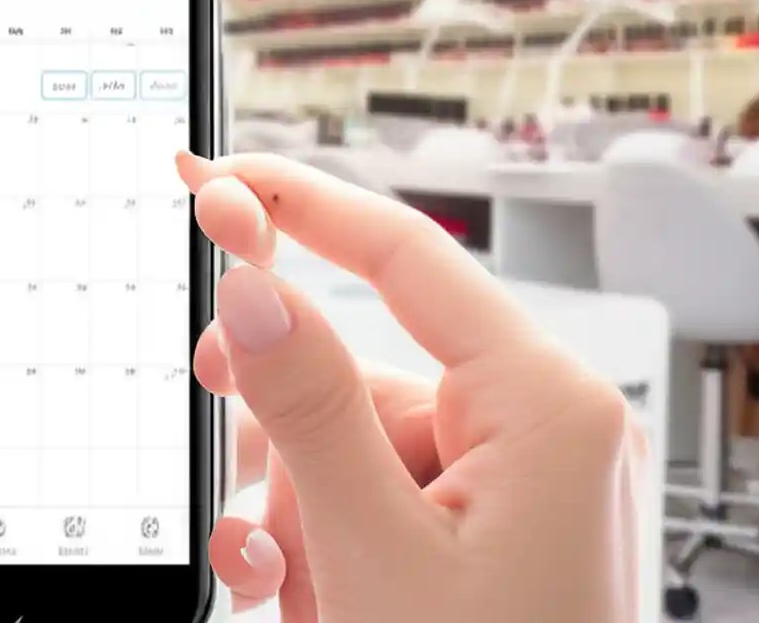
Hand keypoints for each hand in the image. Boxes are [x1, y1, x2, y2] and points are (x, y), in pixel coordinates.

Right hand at [179, 152, 646, 622]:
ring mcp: (506, 481)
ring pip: (351, 442)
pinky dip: (322, 535)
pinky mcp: (477, 525)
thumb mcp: (373, 553)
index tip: (218, 178)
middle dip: (284, 419)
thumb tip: (257, 286)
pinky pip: (371, 492)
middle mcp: (536, 426)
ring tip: (289, 584)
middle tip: (215, 405)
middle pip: (365, 364)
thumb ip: (311, 412)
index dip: (299, 203)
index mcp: (543, 405)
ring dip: (295, 507)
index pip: (405, 256)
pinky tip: (304, 595)